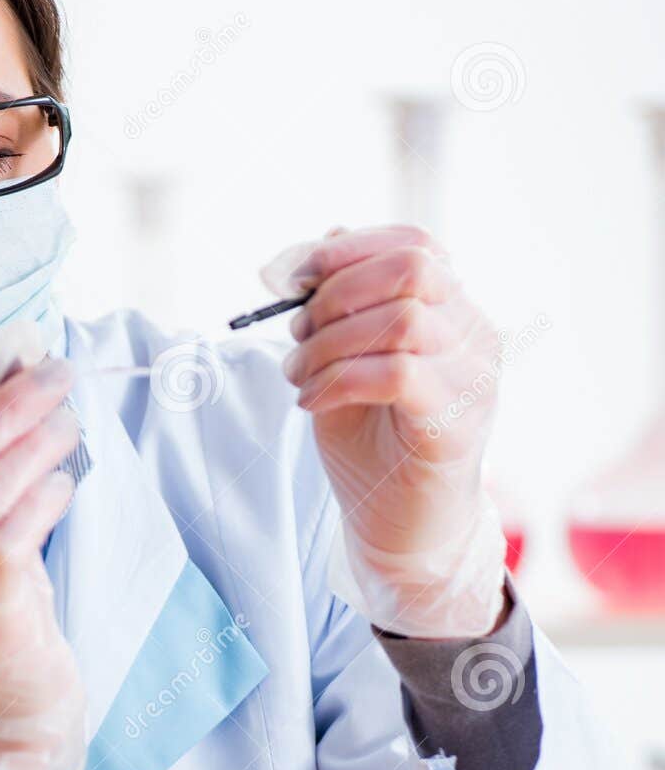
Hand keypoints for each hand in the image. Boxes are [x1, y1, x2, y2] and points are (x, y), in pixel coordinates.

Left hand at [280, 225, 506, 638]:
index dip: (348, 251)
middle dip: (335, 293)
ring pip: (401, 320)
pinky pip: (396, 374)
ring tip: (299, 377)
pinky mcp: (454, 424)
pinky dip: (338, 380)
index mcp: (453, 313)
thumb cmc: (374, 444)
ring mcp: (473, 380)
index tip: (294, 280)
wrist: (401, 529)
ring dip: (328, 344)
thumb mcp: (346, 360)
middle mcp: (474, 337)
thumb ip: (341, 305)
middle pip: (413, 269)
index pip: (415, 245)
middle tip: (298, 337)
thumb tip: (321, 240)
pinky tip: (312, 401)